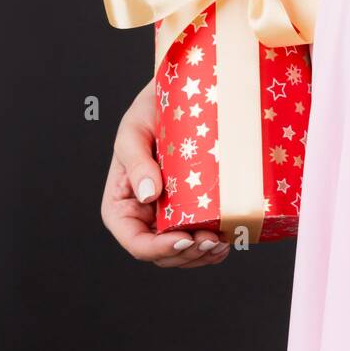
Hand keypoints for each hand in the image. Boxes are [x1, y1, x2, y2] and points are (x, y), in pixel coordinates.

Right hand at [101, 81, 229, 266]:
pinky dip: (213, 247)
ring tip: (222, 243)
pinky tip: (227, 239)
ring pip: (183, 253)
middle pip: (162, 253)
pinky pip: (201, 239)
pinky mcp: (194, 210)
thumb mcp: (134, 130)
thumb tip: (148, 195)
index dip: (158, 248)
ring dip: (203, 256)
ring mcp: (170, 216)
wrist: (187, 94)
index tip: (185, 238)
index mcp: (122, 204)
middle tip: (212, 242)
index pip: (134, 241)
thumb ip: (136, 162)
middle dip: (187, 254)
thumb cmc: (151, 110)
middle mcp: (144, 216)